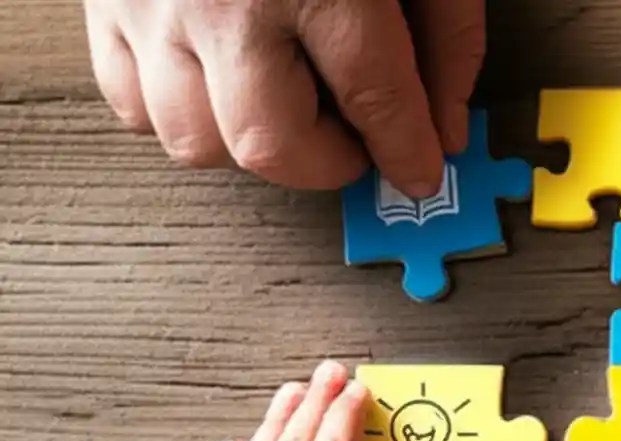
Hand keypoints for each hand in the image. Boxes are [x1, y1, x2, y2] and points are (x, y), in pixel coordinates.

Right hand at [84, 0, 484, 192]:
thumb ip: (443, 36)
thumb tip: (442, 127)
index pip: (373, 96)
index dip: (405, 148)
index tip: (418, 172)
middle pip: (270, 142)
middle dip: (326, 161)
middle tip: (354, 139)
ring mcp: (153, 3)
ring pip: (193, 138)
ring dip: (253, 140)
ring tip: (290, 102)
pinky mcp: (105, 1)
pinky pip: (132, 103)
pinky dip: (183, 110)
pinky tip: (225, 80)